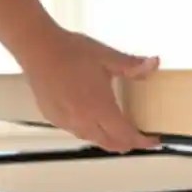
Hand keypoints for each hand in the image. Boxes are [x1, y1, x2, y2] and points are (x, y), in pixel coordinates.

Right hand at [17, 29, 160, 152]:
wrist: (37, 47)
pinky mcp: (53, 118)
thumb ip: (132, 65)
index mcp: (100, 108)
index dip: (142, 141)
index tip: (154, 140)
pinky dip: (90, 132)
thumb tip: (154, 63)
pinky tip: (93, 121)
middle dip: (128, 143)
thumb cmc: (72, 51)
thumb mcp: (107, 57)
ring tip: (118, 131)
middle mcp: (84, 121)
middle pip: (111, 144)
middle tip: (139, 137)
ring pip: (93, 139)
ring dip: (109, 139)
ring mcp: (66, 121)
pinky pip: (77, 132)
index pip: (126, 135)